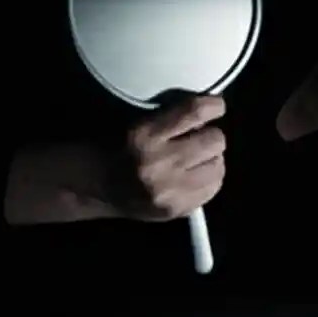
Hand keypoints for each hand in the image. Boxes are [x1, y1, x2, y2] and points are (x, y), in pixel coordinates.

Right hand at [114, 95, 226, 221]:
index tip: (217, 106)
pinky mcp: (177, 209)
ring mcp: (169, 190)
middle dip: (210, 136)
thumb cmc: (120, 147)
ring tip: (196, 159)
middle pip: (214, 140)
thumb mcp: (139, 122)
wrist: (99, 187)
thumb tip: (210, 112)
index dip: (214, 106)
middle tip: (199, 138)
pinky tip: (194, 176)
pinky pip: (213, 188)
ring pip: (218, 166)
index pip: (194, 112)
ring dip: (211, 159)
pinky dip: (208, 180)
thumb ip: (172, 116)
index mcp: (145, 135)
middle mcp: (158, 163)